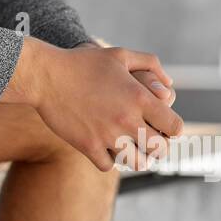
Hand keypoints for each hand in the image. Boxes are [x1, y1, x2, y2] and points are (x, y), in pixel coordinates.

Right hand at [3, 39, 182, 171]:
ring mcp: (107, 135)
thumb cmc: (83, 63)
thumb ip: (150, 64)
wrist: (45, 75)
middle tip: (146, 139)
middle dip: (157, 146)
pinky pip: (108, 165)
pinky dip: (108, 159)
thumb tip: (169, 86)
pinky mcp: (88, 146)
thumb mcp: (120, 55)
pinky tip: (103, 146)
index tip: (161, 125)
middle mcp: (127, 119)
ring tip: (128, 146)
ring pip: (137, 163)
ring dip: (136, 156)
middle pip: (159, 150)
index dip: (171, 129)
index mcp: (140, 98)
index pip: (175, 128)